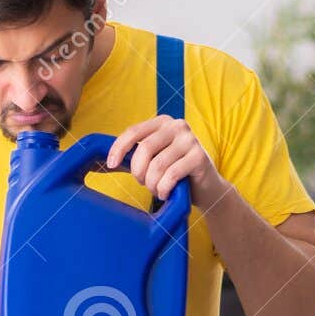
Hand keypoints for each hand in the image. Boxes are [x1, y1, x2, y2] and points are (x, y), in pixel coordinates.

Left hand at [105, 116, 225, 214]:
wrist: (207, 188)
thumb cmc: (175, 174)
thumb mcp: (154, 159)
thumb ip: (135, 156)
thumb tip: (107, 163)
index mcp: (163, 122)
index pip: (134, 131)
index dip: (119, 148)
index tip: (110, 164)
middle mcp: (177, 126)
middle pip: (144, 149)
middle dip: (138, 172)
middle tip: (143, 183)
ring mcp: (190, 140)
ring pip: (158, 165)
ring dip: (152, 184)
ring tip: (157, 190)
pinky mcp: (200, 157)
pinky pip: (172, 175)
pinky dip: (164, 188)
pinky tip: (166, 193)